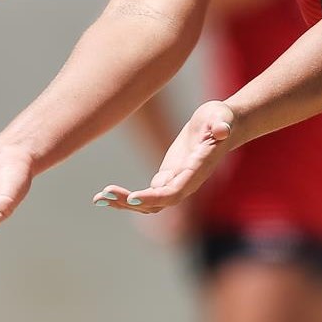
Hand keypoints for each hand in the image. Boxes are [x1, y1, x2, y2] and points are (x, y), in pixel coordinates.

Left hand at [94, 100, 235, 215]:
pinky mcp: (166, 178)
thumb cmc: (221, 119)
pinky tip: (105, 195)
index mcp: (196, 172)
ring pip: (148, 204)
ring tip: (99, 198)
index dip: (153, 197)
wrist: (223, 125)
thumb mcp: (221, 117)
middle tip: (103, 195)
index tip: (132, 198)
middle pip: (156, 203)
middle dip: (130, 202)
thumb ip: (221, 124)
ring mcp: (174, 183)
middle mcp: (185, 184)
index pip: (174, 192)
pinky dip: (125, 198)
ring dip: (123, 203)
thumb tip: (222, 129)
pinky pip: (145, 196)